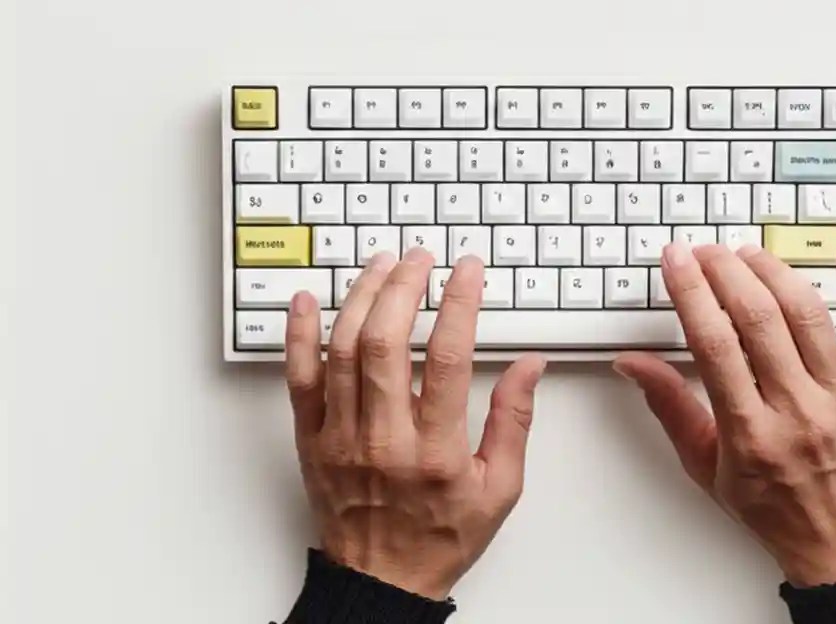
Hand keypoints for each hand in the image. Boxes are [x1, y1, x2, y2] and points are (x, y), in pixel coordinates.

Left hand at [284, 250, 544, 599]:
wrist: (380, 583)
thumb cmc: (440, 538)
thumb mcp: (501, 488)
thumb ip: (515, 421)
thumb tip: (530, 365)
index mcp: (436, 451)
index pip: (449, 357)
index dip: (460, 303)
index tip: (468, 271)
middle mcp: (383, 439)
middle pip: (386, 341)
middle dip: (405, 286)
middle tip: (421, 258)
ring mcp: (340, 437)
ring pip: (342, 350)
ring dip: (362, 297)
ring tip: (382, 265)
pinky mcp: (311, 440)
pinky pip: (298, 378)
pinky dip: (299, 335)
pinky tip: (310, 301)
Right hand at [614, 243, 835, 585]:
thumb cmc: (775, 510)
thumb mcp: (706, 467)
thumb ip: (671, 407)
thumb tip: (632, 362)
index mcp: (750, 433)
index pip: (713, 343)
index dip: (691, 292)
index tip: (677, 259)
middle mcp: (798, 411)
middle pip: (759, 319)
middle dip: (726, 271)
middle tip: (708, 251)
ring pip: (809, 315)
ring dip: (775, 272)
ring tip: (749, 254)